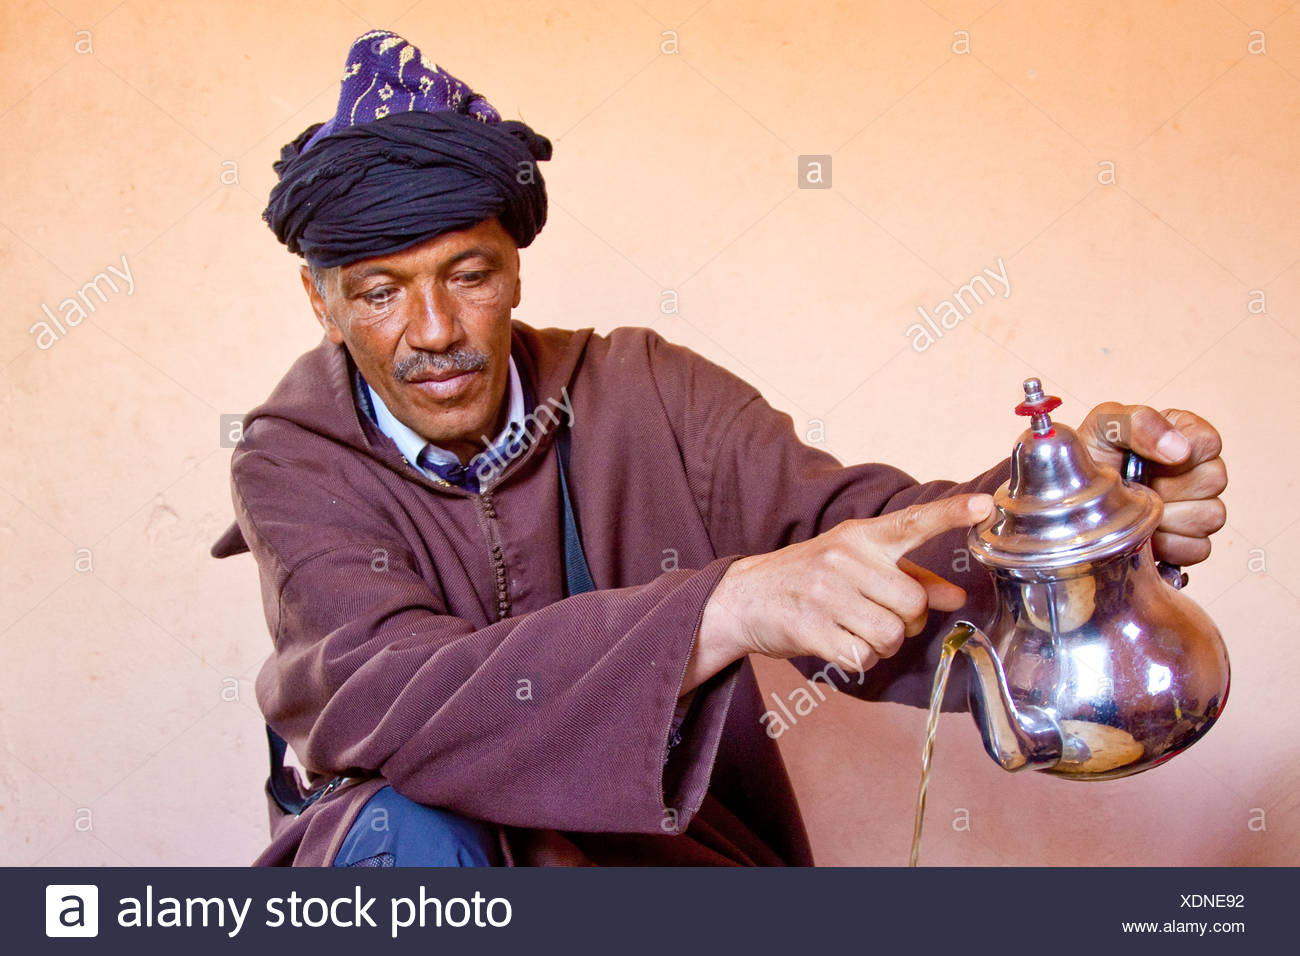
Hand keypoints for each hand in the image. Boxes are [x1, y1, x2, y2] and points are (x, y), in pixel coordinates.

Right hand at [685, 494, 994, 692]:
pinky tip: (841, 645)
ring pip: (892, 635)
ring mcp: (826, 594)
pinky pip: (863, 658)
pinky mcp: (811, 628)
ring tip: (857, 630)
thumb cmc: (810, 578)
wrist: (745, 597)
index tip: (985, 504)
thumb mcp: (857, 565)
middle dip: (907, 620)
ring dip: (883, 644)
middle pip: (913, 603)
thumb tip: (956, 596)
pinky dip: (860, 660)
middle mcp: (844, 559)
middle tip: (880, 615)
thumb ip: (911, 578)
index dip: (951, 514)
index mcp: (861, 536)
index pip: (912, 521)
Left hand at [1076, 403, 1226, 565]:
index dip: (1182, 454)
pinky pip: (1199, 547)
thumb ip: (1140, 422)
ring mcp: (1196, 507)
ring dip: (1169, 517)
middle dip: (1171, 487)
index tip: (1150, 461)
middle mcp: (1194, 470)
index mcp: (1180, 434)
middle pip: (1214, 480)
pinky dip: (1169, 544)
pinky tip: (1146, 534)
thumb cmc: (1089, 458)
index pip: (1209, 442)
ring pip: (1211, 516)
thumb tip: (1178, 449)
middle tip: (1138, 485)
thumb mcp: (1104, 425)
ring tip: (1138, 509)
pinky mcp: (1190, 541)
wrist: (1068, 499)